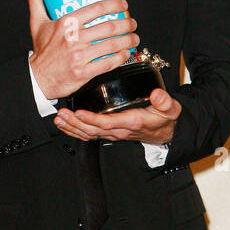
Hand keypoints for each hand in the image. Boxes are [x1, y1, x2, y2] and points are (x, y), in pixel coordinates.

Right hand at [27, 0, 138, 100]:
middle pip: (108, 27)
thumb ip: (36, 1)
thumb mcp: (37, 23)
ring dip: (127, 40)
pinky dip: (120, 58)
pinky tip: (126, 53)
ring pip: (111, 45)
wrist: (38, 79)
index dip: (113, 5)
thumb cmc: (41, 51)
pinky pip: (107, 63)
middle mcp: (73, 39)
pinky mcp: (84, 72)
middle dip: (125, 24)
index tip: (123, 5)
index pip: (95, 9)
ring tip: (134, 38)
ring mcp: (79, 56)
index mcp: (66, 24)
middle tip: (132, 23)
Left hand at [54, 87, 180, 145]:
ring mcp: (112, 133)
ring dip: (72, 127)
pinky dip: (75, 131)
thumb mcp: (171, 109)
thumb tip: (157, 94)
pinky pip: (89, 135)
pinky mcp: (108, 133)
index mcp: (131, 122)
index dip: (92, 119)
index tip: (79, 113)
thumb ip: (165, 102)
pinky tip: (65, 124)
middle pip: (93, 130)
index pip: (108, 122)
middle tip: (62, 114)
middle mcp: (119, 130)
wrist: (165, 133)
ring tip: (59, 119)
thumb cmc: (165, 118)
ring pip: (89, 134)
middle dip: (75, 123)